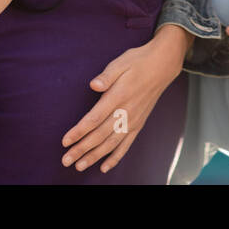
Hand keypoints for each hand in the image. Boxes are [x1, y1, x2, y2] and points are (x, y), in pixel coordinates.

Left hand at [61, 28, 187, 172]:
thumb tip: (94, 85)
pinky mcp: (139, 123)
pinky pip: (127, 144)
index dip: (79, 131)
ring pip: (112, 143)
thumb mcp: (121, 62)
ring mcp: (134, 120)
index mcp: (119, 96)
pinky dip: (116, 157)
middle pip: (100, 135)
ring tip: (79, 166)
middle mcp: (126, 111)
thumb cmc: (138, 61)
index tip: (65, 141)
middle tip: (66, 161)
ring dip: (95, 156)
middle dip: (82, 149)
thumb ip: (107, 75)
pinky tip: (104, 167)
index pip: (95, 118)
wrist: (163, 65)